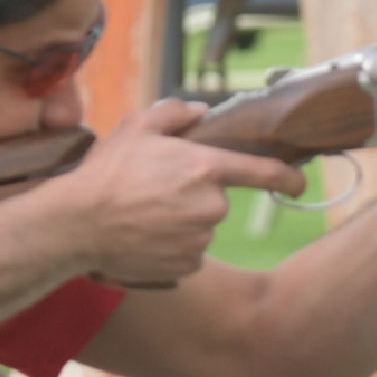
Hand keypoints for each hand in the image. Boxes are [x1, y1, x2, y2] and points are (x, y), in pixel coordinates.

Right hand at [60, 98, 306, 288]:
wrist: (77, 224)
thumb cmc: (106, 173)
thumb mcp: (137, 128)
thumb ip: (176, 114)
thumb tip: (203, 111)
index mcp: (206, 168)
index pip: (263, 172)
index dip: (287, 177)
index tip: (300, 182)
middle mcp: (211, 206)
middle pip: (218, 200)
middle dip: (195, 195)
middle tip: (157, 191)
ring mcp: (200, 239)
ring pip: (202, 228)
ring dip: (182, 222)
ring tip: (144, 214)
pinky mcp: (187, 264)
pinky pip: (189, 252)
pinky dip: (173, 246)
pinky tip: (145, 236)